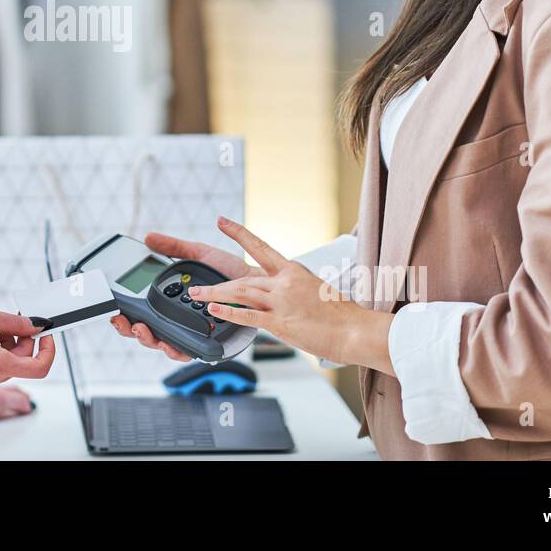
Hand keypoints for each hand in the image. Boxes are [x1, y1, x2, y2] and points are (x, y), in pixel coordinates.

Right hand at [109, 228, 255, 361]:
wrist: (263, 287)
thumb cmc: (233, 274)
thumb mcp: (200, 255)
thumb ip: (174, 248)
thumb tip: (148, 237)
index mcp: (173, 300)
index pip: (143, 310)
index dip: (126, 312)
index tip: (115, 307)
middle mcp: (179, 319)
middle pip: (146, 330)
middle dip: (130, 329)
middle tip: (124, 321)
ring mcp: (191, 333)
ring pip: (162, 344)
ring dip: (148, 340)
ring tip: (142, 329)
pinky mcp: (207, 344)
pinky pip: (187, 352)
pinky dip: (176, 350)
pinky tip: (170, 343)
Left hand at [186, 216, 358, 364]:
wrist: (355, 330)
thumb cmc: (340, 313)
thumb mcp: (314, 290)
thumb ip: (291, 289)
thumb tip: (278, 294)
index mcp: (292, 271)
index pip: (260, 246)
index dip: (238, 233)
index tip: (221, 221)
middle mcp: (284, 282)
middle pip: (242, 278)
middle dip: (216, 282)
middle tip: (195, 285)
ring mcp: (281, 301)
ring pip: (240, 293)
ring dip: (214, 294)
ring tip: (196, 296)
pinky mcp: (281, 322)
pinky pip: (249, 316)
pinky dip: (228, 313)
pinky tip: (213, 311)